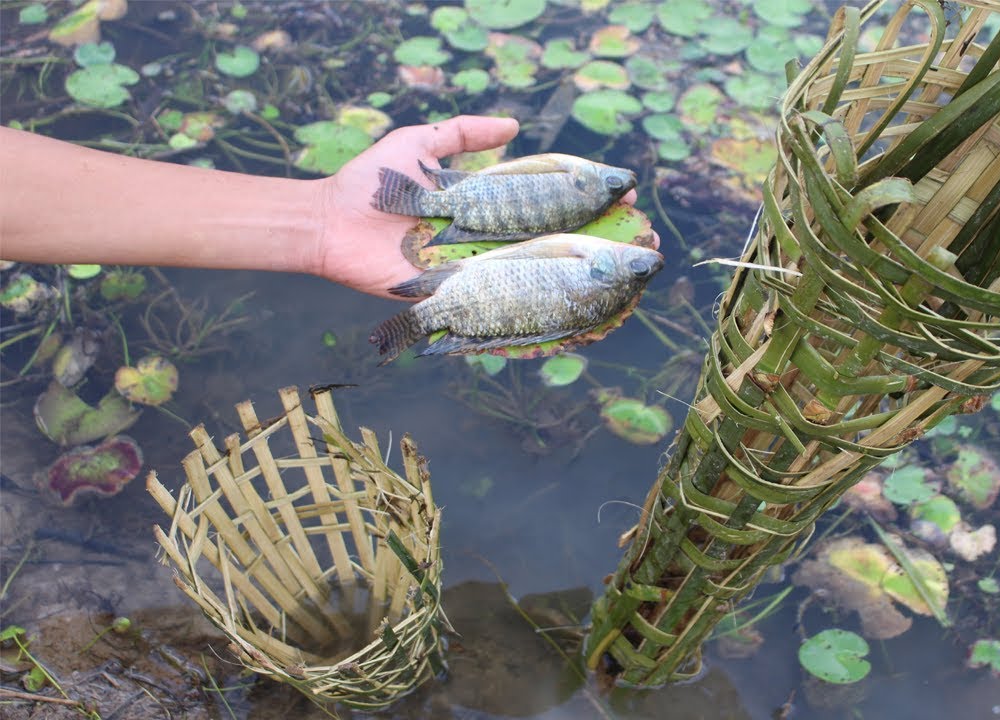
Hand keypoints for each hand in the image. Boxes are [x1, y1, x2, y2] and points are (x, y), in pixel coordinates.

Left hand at [312, 116, 644, 299]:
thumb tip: (515, 126)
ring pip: (532, 279)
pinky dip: (531, 321)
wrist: (329, 223)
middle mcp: (483, 238)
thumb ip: (464, 133)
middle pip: (549, 243)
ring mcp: (472, 270)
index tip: (623, 197)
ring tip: (625, 283)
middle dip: (598, 244)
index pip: (544, 203)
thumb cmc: (371, 181)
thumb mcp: (420, 143)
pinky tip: (576, 322)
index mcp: (483, 205)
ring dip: (579, 283)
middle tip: (641, 239)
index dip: (583, 201)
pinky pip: (496, 312)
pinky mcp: (452, 298)